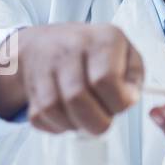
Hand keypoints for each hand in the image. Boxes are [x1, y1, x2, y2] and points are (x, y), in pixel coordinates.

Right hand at [0, 24, 143, 133]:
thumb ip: (134, 78)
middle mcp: (71, 47)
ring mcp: (47, 65)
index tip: (121, 105)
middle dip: (96, 122)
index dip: (118, 103)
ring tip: (85, 118)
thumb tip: (127, 100)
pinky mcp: (31, 84)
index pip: (106, 81)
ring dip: (75, 125)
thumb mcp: (124, 53)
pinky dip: (57, 125)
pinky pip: (40, 116)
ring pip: (55, 110)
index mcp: (102, 39)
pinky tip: (67, 116)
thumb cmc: (92, 53)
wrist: (45, 44)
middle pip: (78, 98)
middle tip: (103, 122)